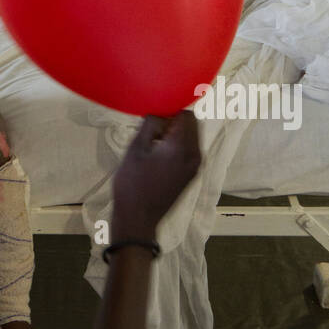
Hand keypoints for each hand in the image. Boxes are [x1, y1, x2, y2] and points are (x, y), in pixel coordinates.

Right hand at [111, 111, 200, 238]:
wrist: (138, 219)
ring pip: (191, 137)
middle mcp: (195, 156)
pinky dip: (177, 144)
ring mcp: (195, 168)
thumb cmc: (132, 183)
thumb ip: (151, 124)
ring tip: (153, 140)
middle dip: (175, 120)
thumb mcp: (136, 148)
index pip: (186, 114)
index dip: (170, 109)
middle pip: (192, 124)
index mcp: (183, 147)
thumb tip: (161, 112)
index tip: (153, 115)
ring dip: (176, 132)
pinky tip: (158, 153)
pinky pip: (189, 150)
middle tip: (152, 126)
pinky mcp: (190, 176)